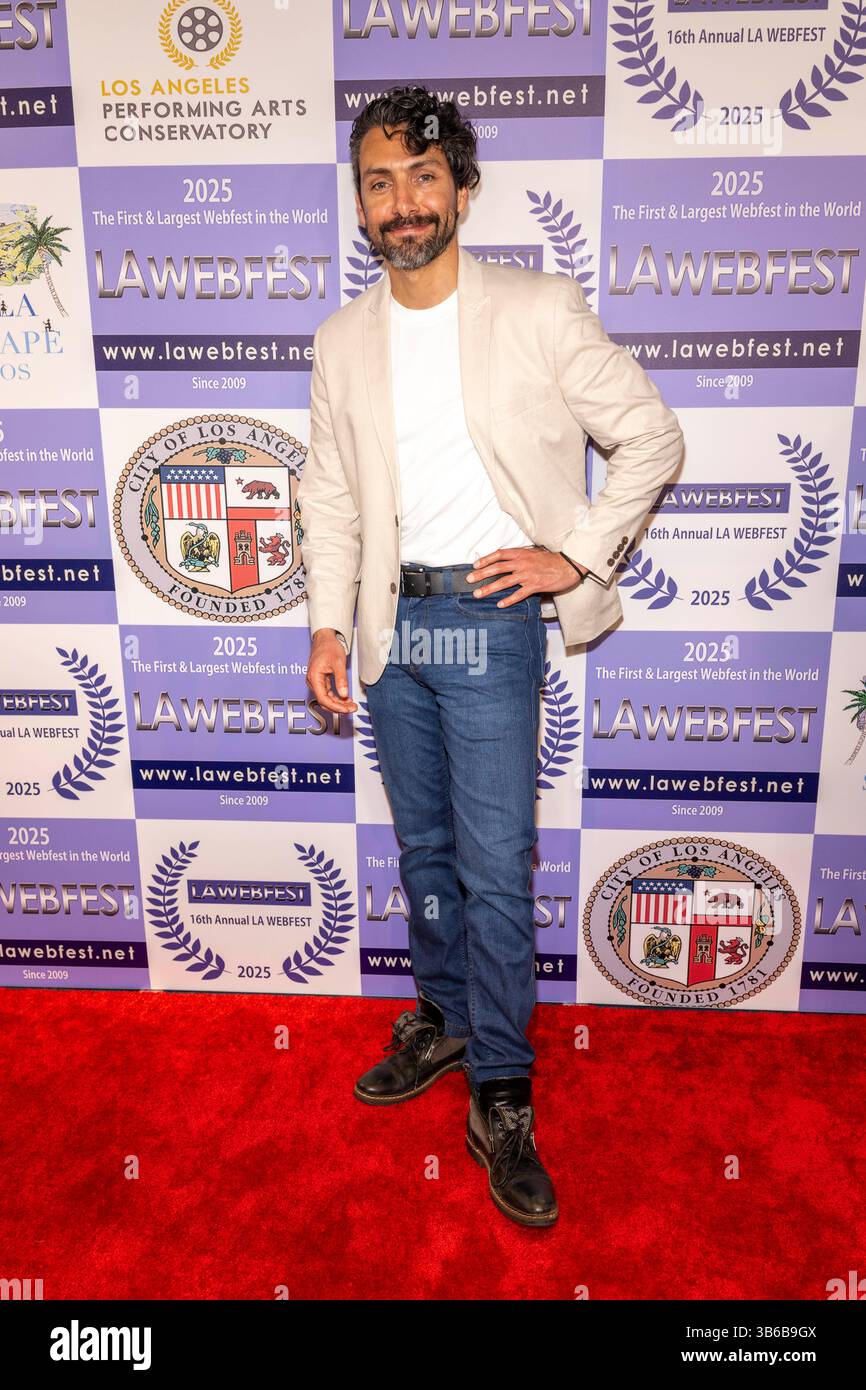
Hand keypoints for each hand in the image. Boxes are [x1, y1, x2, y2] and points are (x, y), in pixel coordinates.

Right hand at [306, 630, 357, 713]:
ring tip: (351, 705)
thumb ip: (341, 679)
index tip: (346, 709)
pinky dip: (337, 698)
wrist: (325, 638)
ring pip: (327, 699)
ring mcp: (316, 682)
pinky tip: (346, 699)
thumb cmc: (328, 647)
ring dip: (338, 704)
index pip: (323, 699)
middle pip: (324, 701)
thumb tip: (344, 694)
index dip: (335, 706)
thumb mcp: (338, 663)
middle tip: (352, 708)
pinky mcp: (321, 681)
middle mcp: (313, 681)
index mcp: (314, 677)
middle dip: (338, 707)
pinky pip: (328, 693)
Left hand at [466, 546, 587, 606]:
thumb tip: (506, 560)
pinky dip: (509, 599)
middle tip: (469, 580)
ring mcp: (528, 575)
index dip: (486, 559)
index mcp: (521, 553)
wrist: (569, 565)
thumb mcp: (534, 553)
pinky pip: (519, 594)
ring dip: (490, 588)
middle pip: (498, 568)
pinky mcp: (535, 586)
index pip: (499, 554)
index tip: (475, 565)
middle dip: (481, 574)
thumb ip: (520, 556)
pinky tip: (500, 604)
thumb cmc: (551, 560)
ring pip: (505, 582)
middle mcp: (522, 563)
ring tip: (478, 594)